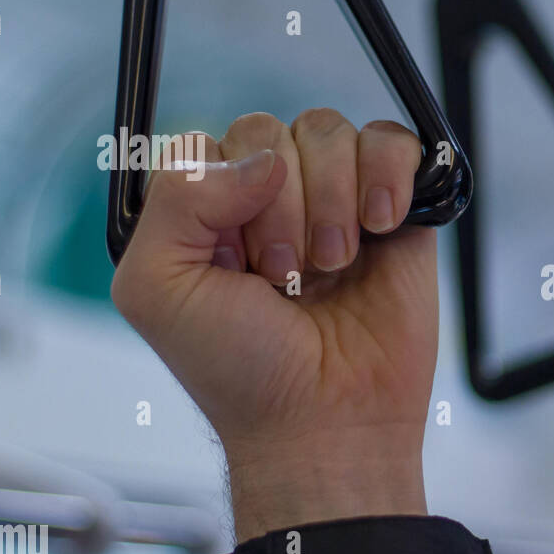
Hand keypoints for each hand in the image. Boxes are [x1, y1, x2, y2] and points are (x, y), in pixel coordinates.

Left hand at [111, 110, 436, 541]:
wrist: (327, 422)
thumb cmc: (241, 371)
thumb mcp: (156, 287)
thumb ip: (175, 198)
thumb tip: (263, 160)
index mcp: (206, 213)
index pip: (210, 142)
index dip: (225, 188)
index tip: (238, 259)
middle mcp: (270, 200)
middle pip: (270, 133)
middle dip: (280, 206)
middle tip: (288, 275)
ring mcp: (336, 203)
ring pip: (329, 131)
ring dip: (332, 199)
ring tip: (334, 264)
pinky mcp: (397, 213)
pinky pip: (393, 143)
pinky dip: (388, 174)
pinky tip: (380, 225)